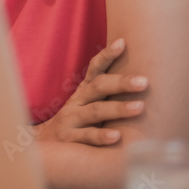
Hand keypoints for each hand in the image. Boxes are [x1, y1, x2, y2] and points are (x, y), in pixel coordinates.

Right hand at [32, 38, 148, 145]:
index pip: (95, 68)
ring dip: (118, 108)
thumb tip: (143, 80)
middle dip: (122, 83)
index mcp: (84, 91)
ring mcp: (71, 119)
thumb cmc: (77, 124)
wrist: (44, 146)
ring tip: (140, 107)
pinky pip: (86, 137)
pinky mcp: (69, 139)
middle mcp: (77, 102)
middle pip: (99, 87)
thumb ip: (109, 94)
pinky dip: (101, 136)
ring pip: (95, 111)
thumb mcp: (89, 105)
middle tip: (144, 82)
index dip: (107, 55)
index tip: (122, 42)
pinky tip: (117, 137)